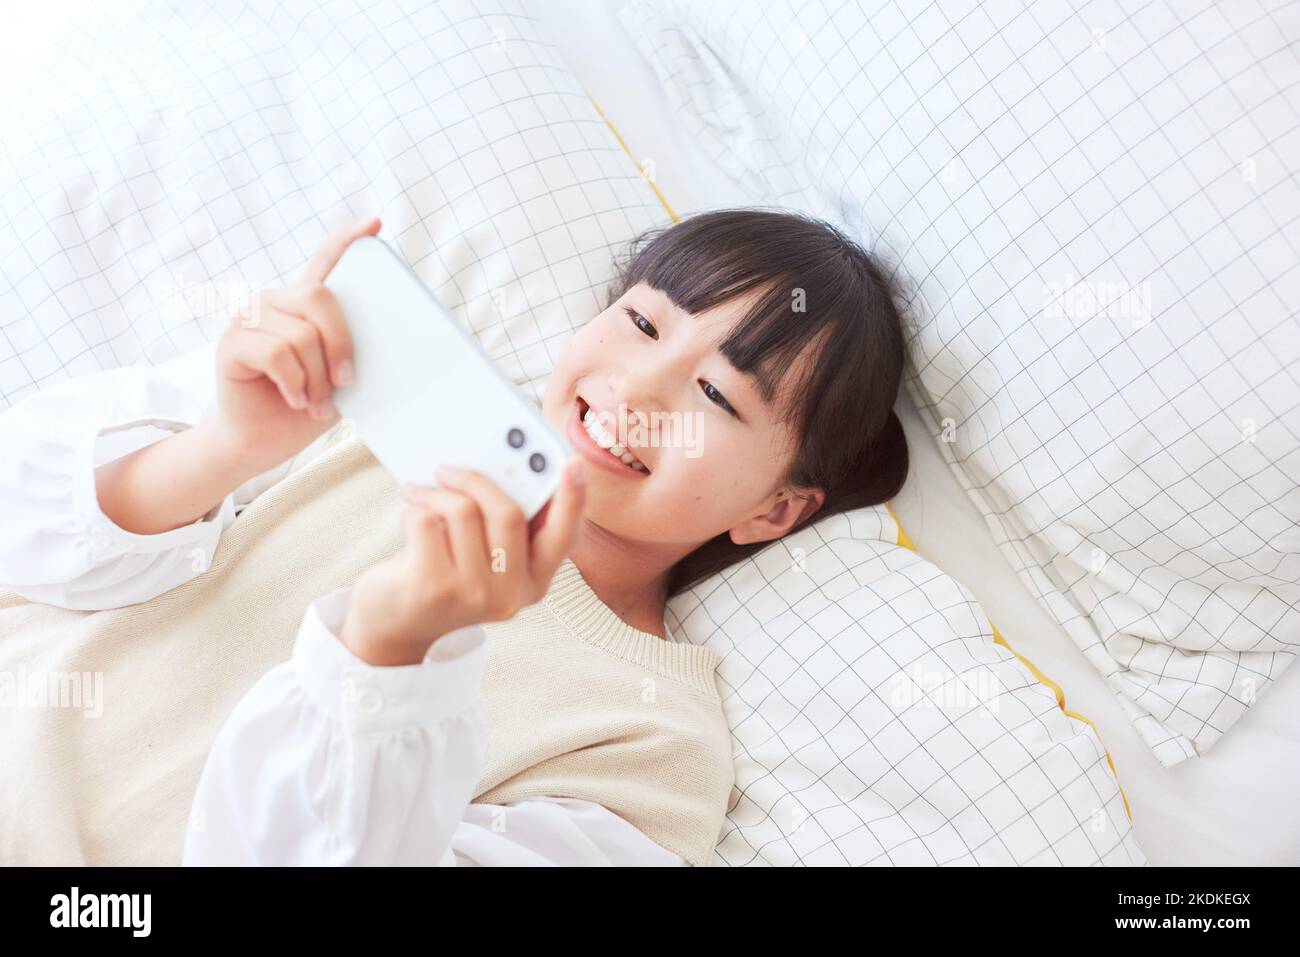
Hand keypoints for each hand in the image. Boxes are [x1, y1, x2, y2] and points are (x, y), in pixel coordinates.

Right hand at [212, 216, 380, 475]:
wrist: (265, 441)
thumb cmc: (306, 406)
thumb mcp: (341, 378)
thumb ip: (354, 353)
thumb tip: (394, 344)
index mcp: (304, 304)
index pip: (325, 260)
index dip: (347, 240)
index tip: (374, 225)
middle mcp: (274, 301)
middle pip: (319, 297)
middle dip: (341, 343)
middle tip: (347, 382)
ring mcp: (249, 318)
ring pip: (300, 335)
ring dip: (317, 378)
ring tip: (317, 404)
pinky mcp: (230, 343)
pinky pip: (276, 353)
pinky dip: (294, 383)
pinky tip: (295, 400)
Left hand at [340, 459, 588, 665]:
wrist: (394, 626)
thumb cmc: (441, 577)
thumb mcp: (484, 559)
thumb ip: (502, 525)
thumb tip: (501, 468)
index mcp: (534, 582)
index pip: (563, 537)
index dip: (572, 499)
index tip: (574, 464)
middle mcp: (511, 594)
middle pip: (509, 513)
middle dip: (477, 480)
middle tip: (448, 469)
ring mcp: (474, 596)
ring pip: (463, 511)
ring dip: (434, 493)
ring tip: (419, 493)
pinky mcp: (433, 590)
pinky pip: (426, 521)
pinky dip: (413, 510)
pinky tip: (408, 521)